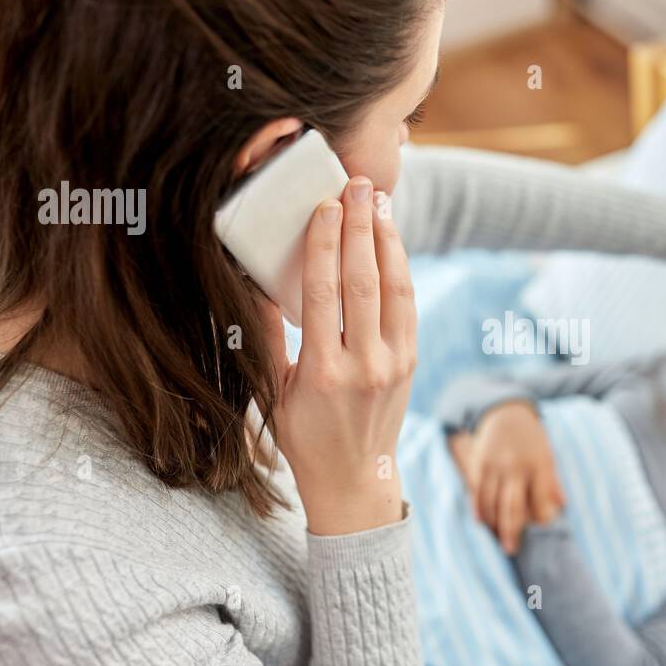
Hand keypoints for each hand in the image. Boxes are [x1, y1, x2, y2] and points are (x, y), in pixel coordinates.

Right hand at [260, 177, 415, 535]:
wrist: (353, 478)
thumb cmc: (303, 435)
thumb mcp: (273, 390)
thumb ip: (265, 337)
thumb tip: (255, 281)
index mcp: (320, 371)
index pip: (322, 292)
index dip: (325, 244)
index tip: (324, 207)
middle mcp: (362, 365)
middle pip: (363, 281)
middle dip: (360, 227)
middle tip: (358, 187)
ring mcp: (392, 363)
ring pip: (394, 288)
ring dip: (387, 240)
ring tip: (378, 203)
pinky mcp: (410, 363)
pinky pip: (407, 306)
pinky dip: (400, 269)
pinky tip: (391, 242)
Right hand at [447, 402, 564, 554]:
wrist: (506, 412)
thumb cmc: (532, 439)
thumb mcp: (548, 455)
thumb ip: (553, 481)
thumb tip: (562, 506)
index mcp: (539, 465)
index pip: (540, 501)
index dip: (540, 519)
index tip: (539, 529)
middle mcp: (516, 466)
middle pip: (512, 506)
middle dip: (512, 531)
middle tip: (511, 550)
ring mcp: (495, 465)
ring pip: (491, 502)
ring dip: (493, 523)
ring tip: (498, 538)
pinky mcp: (479, 463)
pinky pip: (477, 492)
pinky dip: (478, 509)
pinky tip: (482, 521)